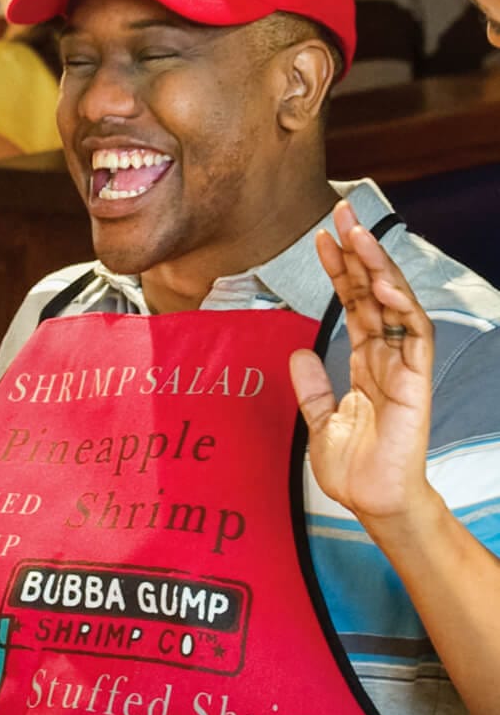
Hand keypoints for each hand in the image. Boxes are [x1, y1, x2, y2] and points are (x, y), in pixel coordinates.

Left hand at [289, 200, 434, 521]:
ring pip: (396, 304)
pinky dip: (402, 307)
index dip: (340, 271)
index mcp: (367, 362)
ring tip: (357, 233)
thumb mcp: (320, 420)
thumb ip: (311, 386)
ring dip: (378, 267)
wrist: (372, 501)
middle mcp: (388, 357)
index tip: (321, 239)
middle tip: (341, 212)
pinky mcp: (416, 383)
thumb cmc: (354, 467)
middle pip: (375, 293)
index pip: (355, 304)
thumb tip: (298, 352)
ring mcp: (404, 367)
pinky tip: (386, 282)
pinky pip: (415, 336)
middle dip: (358, 252)